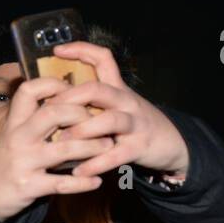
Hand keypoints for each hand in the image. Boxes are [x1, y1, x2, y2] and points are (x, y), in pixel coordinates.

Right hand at [0, 75, 114, 220]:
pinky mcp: (30, 186)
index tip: (73, 90)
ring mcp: (24, 162)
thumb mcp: (12, 134)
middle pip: (52, 113)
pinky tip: (96, 180)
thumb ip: (33, 120)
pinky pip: (62, 183)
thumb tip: (67, 101)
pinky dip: (83, 182)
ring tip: (108, 146)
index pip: (29, 90)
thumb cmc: (5, 161)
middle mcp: (18, 138)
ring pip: (65, 149)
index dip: (54, 85)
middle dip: (81, 114)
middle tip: (98, 120)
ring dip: (92, 147)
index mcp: (14, 122)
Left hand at [46, 41, 190, 178]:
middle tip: (48, 109)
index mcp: (118, 89)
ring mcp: (135, 123)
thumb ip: (93, 101)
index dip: (81, 50)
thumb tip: (54, 100)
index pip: (103, 59)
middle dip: (71, 97)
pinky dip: (96, 164)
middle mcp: (126, 101)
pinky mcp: (140, 147)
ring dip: (82, 130)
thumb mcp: (118, 105)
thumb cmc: (135, 124)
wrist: (174, 144)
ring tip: (61, 142)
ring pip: (109, 120)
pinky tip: (79, 172)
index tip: (57, 51)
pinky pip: (116, 155)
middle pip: (99, 89)